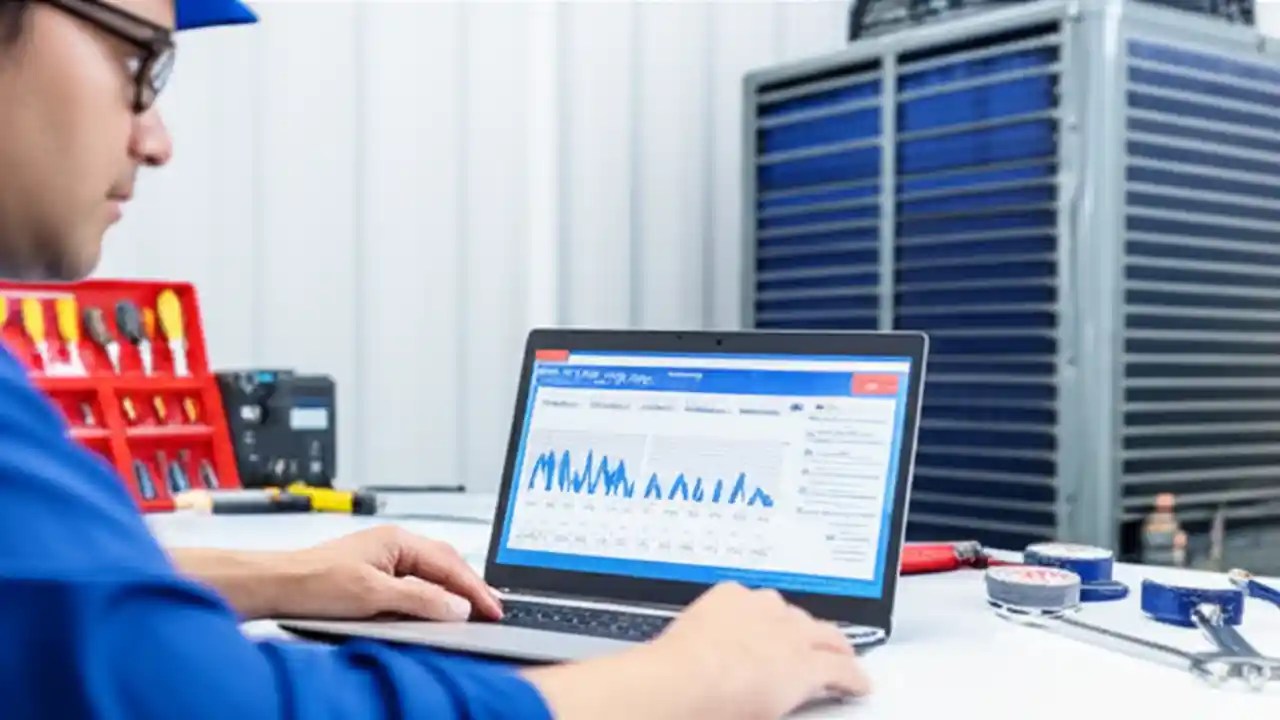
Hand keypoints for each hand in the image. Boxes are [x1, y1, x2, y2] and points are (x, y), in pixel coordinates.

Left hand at [174, 526, 502, 621]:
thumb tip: (457, 606)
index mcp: (398, 540)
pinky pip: (413, 585)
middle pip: (444, 565)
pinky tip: (434, 613)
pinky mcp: (372, 576)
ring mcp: (382, 560)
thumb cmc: (312, 581)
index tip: (494, 609)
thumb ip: (419, 599)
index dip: (475, 589)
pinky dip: (430, 599)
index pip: (450, 564)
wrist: (273, 586)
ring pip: (430, 575)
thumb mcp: (372, 594)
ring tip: (470, 614)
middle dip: (469, 587)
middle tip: (491, 612)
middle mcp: (393, 545)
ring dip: (450, 593)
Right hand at [524, 582, 869, 719]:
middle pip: (795, 614)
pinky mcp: (806, 664)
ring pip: (823, 635)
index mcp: (726, 598)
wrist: (687, 681)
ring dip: (832, 647)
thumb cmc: (671, 671)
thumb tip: (671, 666)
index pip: (756, 604)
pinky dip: (852, 676)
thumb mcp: (680, 644)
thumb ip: (690, 643)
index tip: (768, 630)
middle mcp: (761, 607)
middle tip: (812, 642)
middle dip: (805, 629)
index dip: (768, 621)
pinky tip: (858, 684)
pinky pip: (840, 668)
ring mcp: (787, 634)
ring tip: (842, 657)